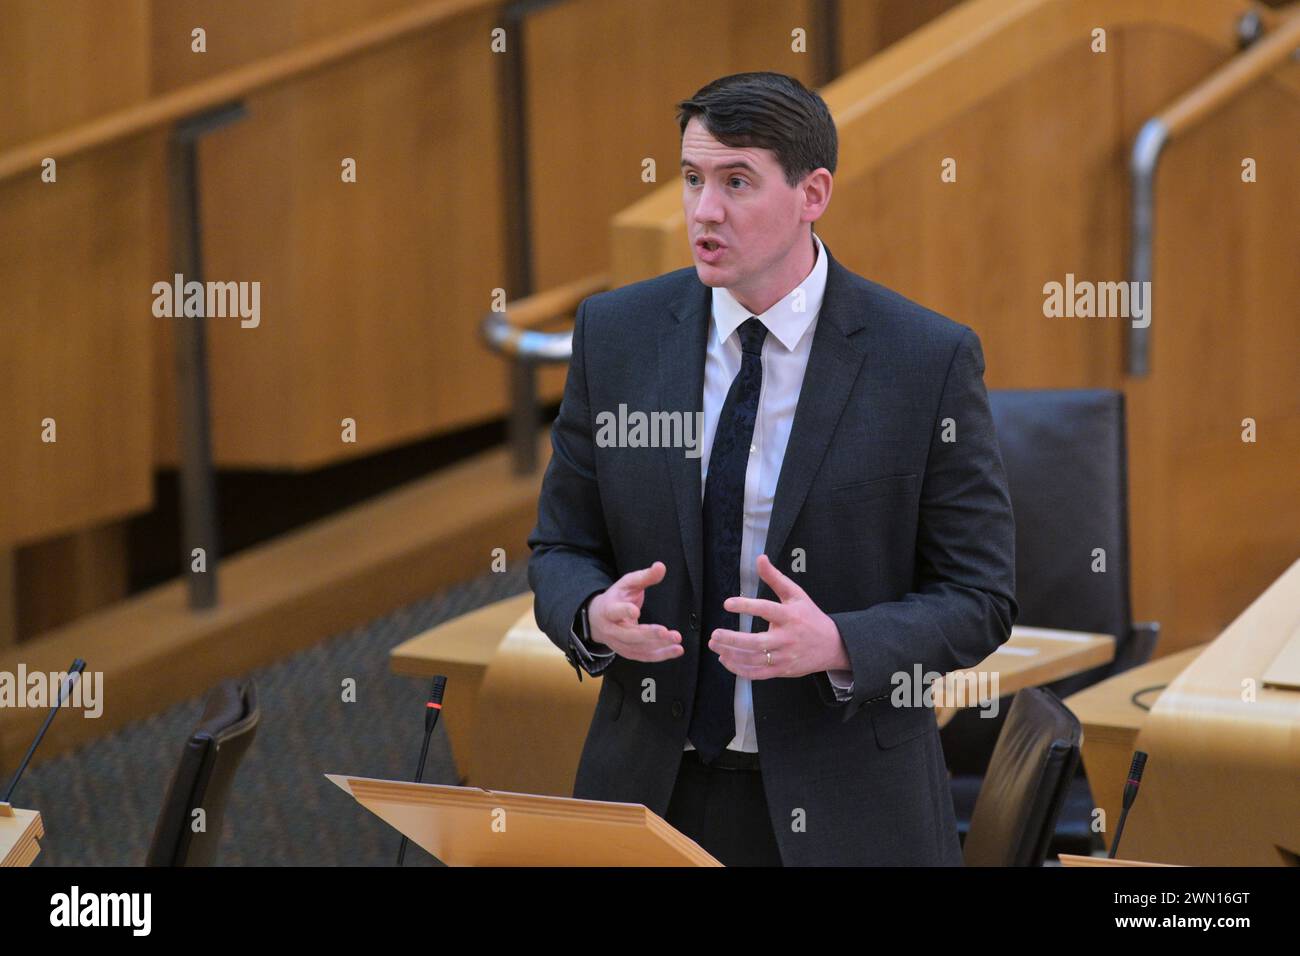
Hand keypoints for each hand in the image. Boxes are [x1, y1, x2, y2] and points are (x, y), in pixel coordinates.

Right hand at [587, 561, 683, 662]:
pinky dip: (661, 655)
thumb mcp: (627, 584)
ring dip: (659, 646)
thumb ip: (644, 576)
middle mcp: (612, 630)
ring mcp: (618, 644)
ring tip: (677, 639)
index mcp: (608, 610)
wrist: (598, 620)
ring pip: (638, 648)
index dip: (624, 612)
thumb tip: (661, 566)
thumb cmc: (616, 598)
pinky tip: (676, 650)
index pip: (614, 612)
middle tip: (666, 632)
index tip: (636, 611)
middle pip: (629, 635)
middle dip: (648, 634)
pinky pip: (645, 656)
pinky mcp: (628, 653)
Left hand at [709, 553, 848, 679]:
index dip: (746, 606)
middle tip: (714, 634)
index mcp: (790, 616)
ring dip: (731, 654)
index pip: (766, 610)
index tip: (727, 603)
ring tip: (715, 644)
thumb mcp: (796, 594)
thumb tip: (760, 558)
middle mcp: (787, 638)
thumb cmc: (810, 617)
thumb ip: (775, 577)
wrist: (833, 646)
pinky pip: (757, 674)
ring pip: (754, 659)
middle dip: (733, 639)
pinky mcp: (782, 670)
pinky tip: (725, 659)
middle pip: (757, 642)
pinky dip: (739, 669)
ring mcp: (784, 656)